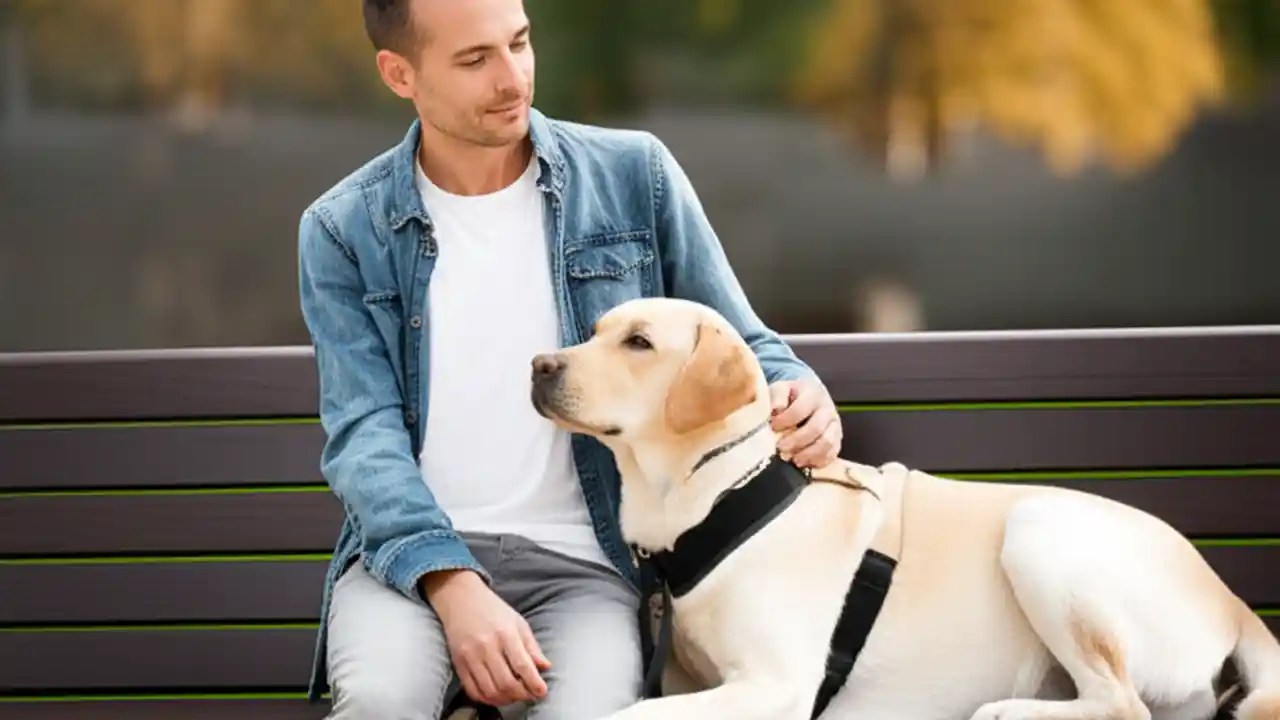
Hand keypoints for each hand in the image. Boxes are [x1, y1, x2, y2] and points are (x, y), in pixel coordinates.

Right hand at [422, 570, 551, 705]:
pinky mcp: (458, 663)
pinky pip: (472, 690)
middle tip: (529, 694)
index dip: (534, 683)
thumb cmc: (493, 610)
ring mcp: (470, 656)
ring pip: (490, 690)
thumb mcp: (518, 623)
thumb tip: (545, 667)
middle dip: (521, 694)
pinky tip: (496, 695)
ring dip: (505, 699)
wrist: (460, 599)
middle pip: (506, 683)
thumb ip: (532, 647)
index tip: (541, 691)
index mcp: (506, 634)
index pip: (522, 665)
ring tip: (513, 696)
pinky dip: (486, 698)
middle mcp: (487, 646)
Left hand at [769, 376, 840, 468]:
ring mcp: (834, 424)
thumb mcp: (781, 388)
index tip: (773, 427)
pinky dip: (818, 461)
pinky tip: (804, 463)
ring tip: (793, 460)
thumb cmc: (790, 395)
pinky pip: (832, 453)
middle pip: (816, 428)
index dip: (785, 421)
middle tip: (781, 448)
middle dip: (797, 441)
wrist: (806, 395)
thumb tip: (776, 409)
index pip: (800, 409)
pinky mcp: (837, 439)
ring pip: (827, 442)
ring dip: (809, 454)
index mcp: (812, 393)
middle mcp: (827, 408)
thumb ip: (777, 396)